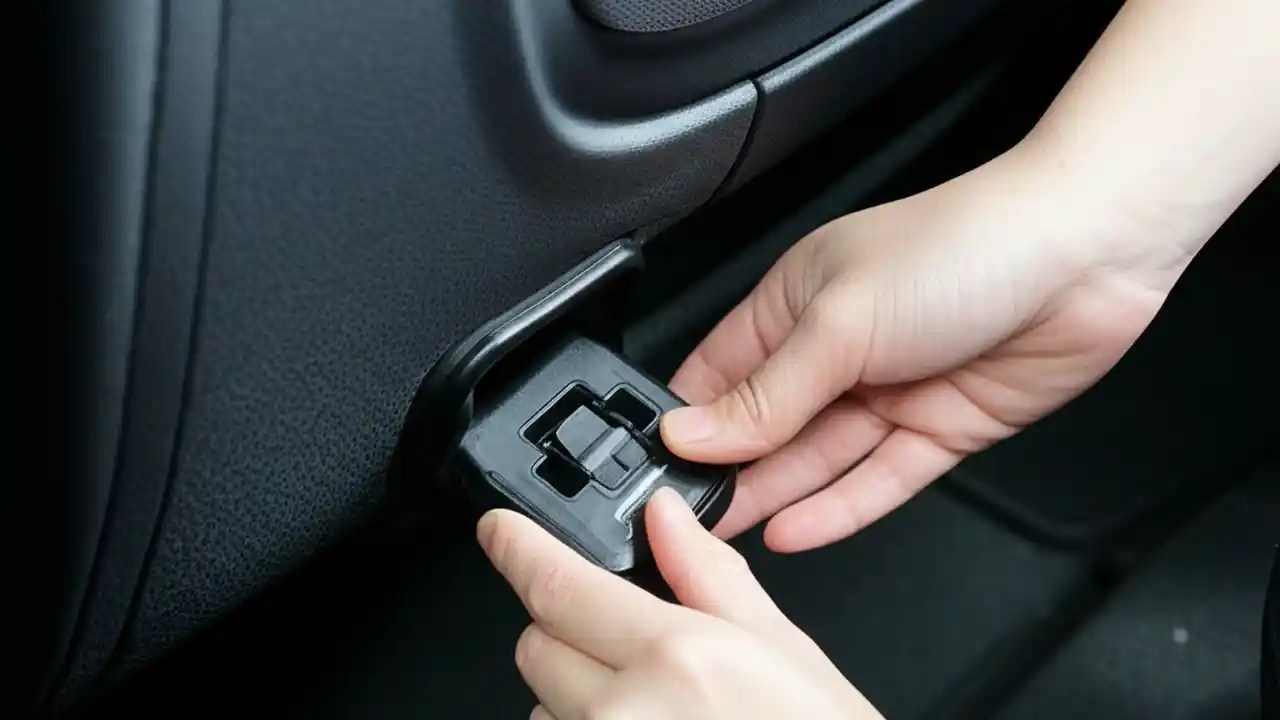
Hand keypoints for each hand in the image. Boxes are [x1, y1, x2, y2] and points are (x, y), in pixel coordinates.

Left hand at [478, 487, 882, 719]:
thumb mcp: (783, 651)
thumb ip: (710, 576)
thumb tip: (666, 518)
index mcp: (678, 657)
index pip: (555, 586)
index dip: (516, 547)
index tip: (499, 531)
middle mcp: (625, 714)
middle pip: (537, 644)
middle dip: (571, 630)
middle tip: (637, 646)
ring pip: (545, 707)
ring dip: (581, 698)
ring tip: (660, 713)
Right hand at [662, 145, 1177, 551]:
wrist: (1087, 252)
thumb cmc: (963, 245)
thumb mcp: (838, 322)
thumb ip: (766, 393)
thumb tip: (692, 431)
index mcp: (796, 302)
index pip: (718, 373)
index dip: (687, 422)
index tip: (655, 467)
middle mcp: (837, 350)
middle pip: (765, 427)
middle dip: (728, 470)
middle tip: (686, 516)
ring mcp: (888, 392)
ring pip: (817, 460)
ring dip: (774, 496)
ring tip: (727, 531)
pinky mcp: (937, 428)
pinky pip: (877, 480)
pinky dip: (838, 508)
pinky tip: (794, 530)